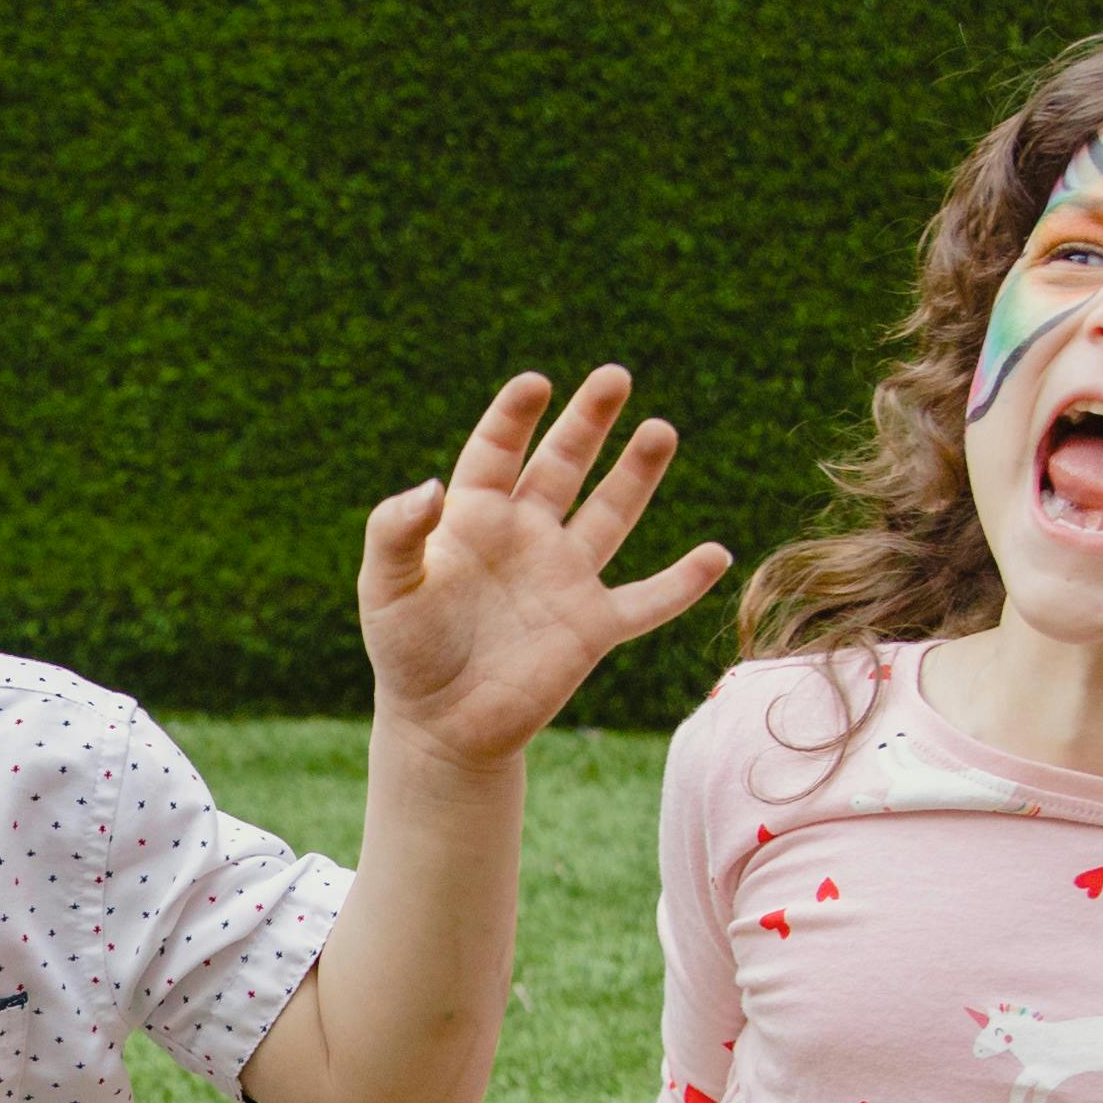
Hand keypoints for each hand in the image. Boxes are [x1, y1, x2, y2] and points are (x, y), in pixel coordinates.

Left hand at [356, 365, 715, 767]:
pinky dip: (683, 583)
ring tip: (660, 430)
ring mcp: (565, 579)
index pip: (498, 451)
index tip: (535, 384)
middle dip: (589, 421)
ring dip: (636, 474)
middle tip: (615, 376)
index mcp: (475, 518)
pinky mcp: (592, 628)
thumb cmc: (405, 654)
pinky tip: (716, 555)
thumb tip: (431, 486)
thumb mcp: (386, 588)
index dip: (515, 416)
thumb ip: (397, 532)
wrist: (439, 726)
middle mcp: (527, 537)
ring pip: (611, 514)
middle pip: (564, 464)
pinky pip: (648, 601)